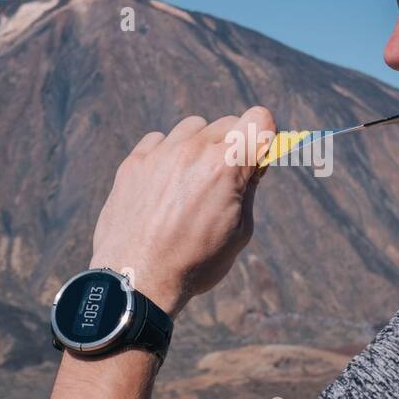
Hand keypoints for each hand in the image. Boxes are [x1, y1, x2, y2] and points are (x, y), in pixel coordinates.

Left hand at [88, 106, 275, 318]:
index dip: (265, 137)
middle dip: (234, 146)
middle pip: (228, 123)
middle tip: (225, 180)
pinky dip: (167, 154)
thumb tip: (254, 162)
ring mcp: (160, 153)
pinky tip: (165, 185)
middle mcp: (193, 150)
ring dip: (199, 146)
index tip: (258, 157)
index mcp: (226, 167)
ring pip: (193, 127)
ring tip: (191, 182)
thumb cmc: (194, 263)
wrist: (136, 280)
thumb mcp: (239, 232)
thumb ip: (248, 189)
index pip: (260, 119)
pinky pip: (159, 140)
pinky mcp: (134, 161)